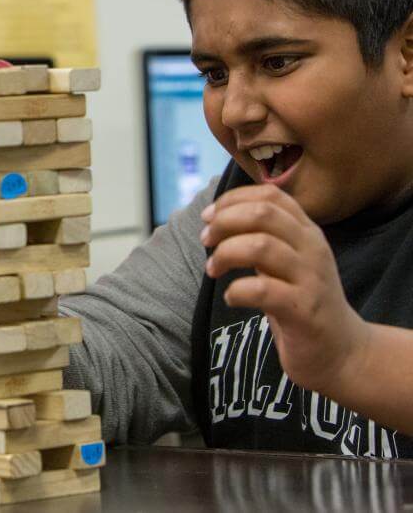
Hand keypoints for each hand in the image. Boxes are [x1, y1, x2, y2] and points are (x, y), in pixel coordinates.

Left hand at [200, 184, 368, 393]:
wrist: (342, 351)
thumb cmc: (301, 301)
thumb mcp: (286, 261)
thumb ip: (262, 237)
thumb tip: (216, 218)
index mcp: (306, 231)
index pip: (270, 196)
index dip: (233, 200)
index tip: (209, 217)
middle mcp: (312, 248)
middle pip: (262, 214)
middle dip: (224, 222)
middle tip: (206, 240)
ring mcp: (311, 278)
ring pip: (261, 246)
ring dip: (225, 254)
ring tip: (213, 269)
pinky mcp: (304, 310)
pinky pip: (263, 290)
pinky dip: (237, 290)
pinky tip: (231, 297)